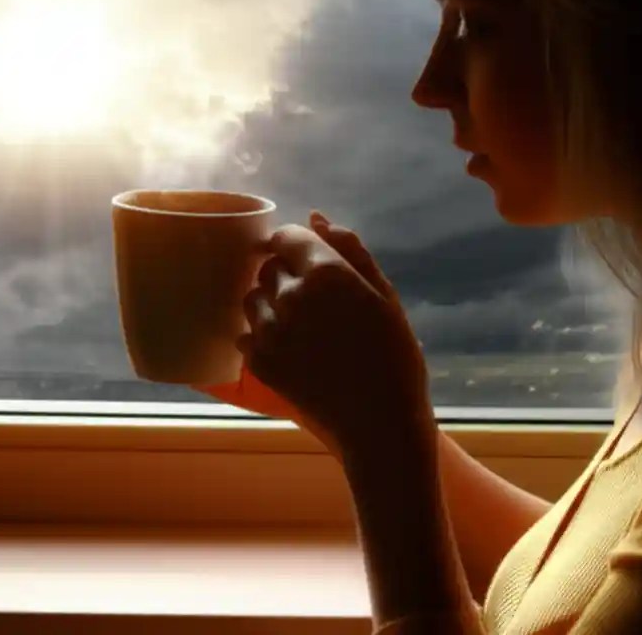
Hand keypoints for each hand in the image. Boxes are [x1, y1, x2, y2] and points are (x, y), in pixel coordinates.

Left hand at [234, 211, 432, 454]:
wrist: (379, 423)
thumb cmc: (393, 357)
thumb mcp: (384, 297)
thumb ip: (350, 251)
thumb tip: (317, 218)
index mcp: (326, 272)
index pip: (287, 237)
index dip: (296, 245)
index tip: (308, 261)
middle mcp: (291, 295)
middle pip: (268, 267)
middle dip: (284, 275)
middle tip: (313, 303)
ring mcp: (271, 330)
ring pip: (253, 298)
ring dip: (270, 304)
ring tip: (301, 327)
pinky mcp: (259, 361)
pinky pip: (247, 334)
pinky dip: (263, 336)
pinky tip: (291, 351)